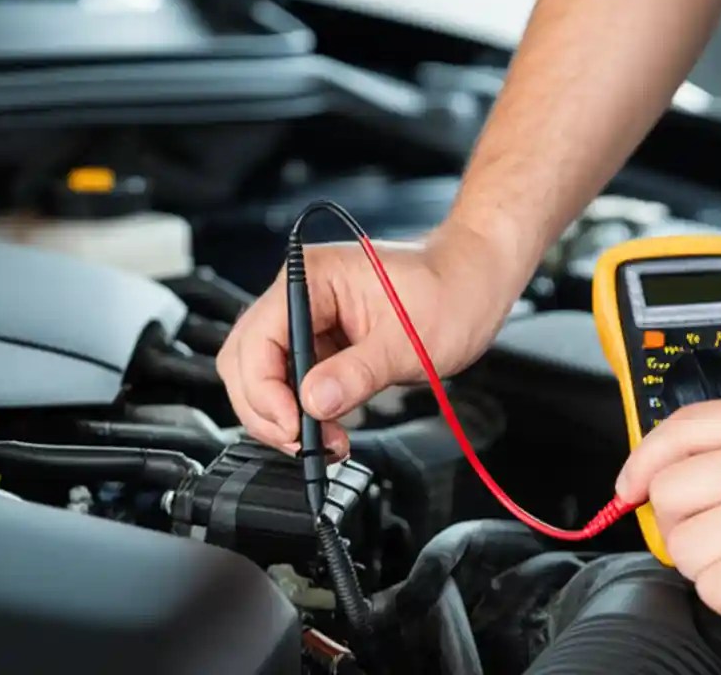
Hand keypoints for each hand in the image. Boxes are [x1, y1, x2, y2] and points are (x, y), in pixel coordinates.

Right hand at [217, 223, 518, 457]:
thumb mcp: (407, 342)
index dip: (266, 392)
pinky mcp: (320, 340)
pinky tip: (327, 428)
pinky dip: (300, 409)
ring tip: (323, 441)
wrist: (474, 283)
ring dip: (283, 415)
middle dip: (267, 410)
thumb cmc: (450, 292)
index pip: (258, 340)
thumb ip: (356, 374)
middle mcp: (300, 293)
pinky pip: (291, 379)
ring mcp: (307, 317)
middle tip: (303, 444)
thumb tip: (314, 404)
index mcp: (312, 277)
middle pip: (246, 361)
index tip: (294, 429)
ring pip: (262, 374)